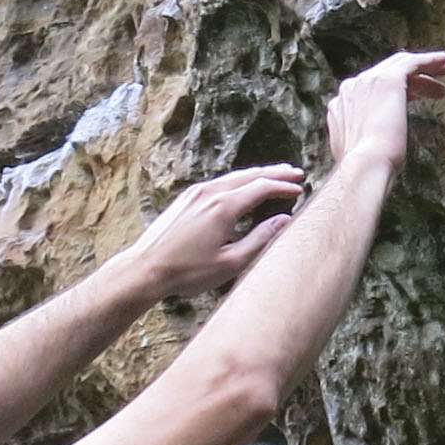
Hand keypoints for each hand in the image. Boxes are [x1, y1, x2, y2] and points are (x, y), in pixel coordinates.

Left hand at [117, 166, 306, 302]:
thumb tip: (283, 220)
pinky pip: (219, 182)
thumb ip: (260, 239)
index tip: (300, 188)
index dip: (284, 187)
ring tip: (274, 176)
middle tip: (295, 172)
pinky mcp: (186, 198)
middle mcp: (210, 192)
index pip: (262, 187)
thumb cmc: (187, 271)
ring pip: (233, 177)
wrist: (144, 269)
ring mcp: (195, 193)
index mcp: (224, 206)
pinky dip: (238, 181)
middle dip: (274, 173)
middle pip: (249, 175)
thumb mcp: (230, 262)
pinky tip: (243, 187)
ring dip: (256, 175)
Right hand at [326, 47, 444, 174]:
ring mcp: (367, 81)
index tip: (414, 96)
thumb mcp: (361, 151)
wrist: (365, 167)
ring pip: (399, 66)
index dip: (396, 91)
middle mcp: (351, 89)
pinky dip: (428, 60)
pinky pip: (411, 62)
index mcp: (341, 107)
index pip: (372, 90)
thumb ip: (363, 138)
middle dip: (411, 74)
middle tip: (435, 78)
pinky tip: (443, 60)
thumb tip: (374, 141)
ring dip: (424, 67)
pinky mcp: (388, 79)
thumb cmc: (366, 169)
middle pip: (385, 73)